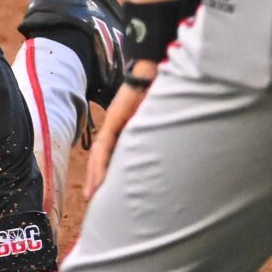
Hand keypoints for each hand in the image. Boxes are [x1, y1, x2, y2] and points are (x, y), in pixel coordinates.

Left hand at [83, 60, 155, 199]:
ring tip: (93, 195)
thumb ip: (160, 137)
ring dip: (96, 176)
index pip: (116, 154)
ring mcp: (114, 123)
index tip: (111, 191)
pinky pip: (105, 146)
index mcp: (131, 129)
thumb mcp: (162, 122)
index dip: (111, 172)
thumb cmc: (166, 95)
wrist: (157, 72)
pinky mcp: (114, 120)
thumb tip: (178, 159)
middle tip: (95, 199)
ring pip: (100, 155)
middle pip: (104, 157)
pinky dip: (101, 164)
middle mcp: (119, 127)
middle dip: (99, 178)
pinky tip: (98, 180)